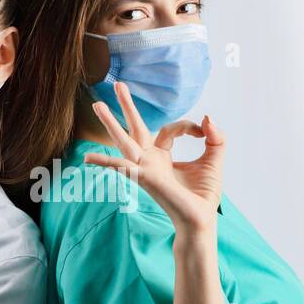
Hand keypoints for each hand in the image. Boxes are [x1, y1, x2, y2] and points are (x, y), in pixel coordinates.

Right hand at [84, 81, 225, 235]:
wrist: (200, 219)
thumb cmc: (203, 195)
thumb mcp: (214, 159)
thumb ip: (215, 137)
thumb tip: (208, 117)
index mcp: (162, 156)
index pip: (169, 129)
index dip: (188, 126)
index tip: (202, 133)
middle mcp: (150, 160)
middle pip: (135, 127)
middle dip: (127, 106)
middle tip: (118, 84)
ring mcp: (144, 168)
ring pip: (124, 141)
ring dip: (110, 123)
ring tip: (97, 104)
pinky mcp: (145, 177)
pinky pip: (123, 166)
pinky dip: (106, 162)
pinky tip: (88, 159)